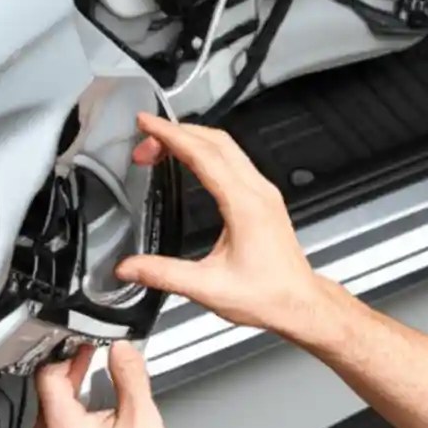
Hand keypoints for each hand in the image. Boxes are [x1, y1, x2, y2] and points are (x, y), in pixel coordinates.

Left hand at [34, 341, 175, 427]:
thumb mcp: (142, 420)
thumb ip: (130, 378)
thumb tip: (122, 350)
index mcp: (61, 424)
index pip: (48, 371)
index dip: (68, 351)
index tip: (88, 342)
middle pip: (49, 383)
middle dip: (72, 362)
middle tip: (95, 349)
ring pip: (54, 399)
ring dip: (75, 380)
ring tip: (97, 366)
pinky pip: (60, 414)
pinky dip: (76, 399)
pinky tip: (98, 395)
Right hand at [116, 113, 347, 346]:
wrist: (299, 304)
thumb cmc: (266, 295)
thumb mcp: (207, 288)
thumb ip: (164, 275)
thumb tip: (128, 267)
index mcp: (244, 205)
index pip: (203, 154)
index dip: (171, 135)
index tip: (147, 123)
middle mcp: (258, 191)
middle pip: (215, 141)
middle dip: (176, 133)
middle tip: (145, 139)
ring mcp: (264, 192)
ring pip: (227, 147)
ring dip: (193, 138)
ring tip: (162, 144)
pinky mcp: (264, 199)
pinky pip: (234, 159)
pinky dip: (207, 150)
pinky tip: (192, 159)